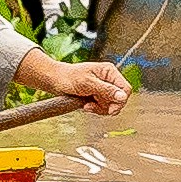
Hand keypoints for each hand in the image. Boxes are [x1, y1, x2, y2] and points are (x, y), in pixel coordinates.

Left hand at [17, 49, 135, 109]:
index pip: (125, 89)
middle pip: (120, 99)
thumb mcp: (88, 84)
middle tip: (94, 108)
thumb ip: (106, 90)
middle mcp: (109, 79)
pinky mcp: (98, 96)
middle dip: (108, 106)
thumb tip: (122, 97)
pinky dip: (96, 109)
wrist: (55, 81)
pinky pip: (103, 107)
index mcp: (109, 71)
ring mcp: (104, 88)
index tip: (110, 110)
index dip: (120, 101)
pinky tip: (86, 106)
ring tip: (87, 106)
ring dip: (100, 109)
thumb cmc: (69, 78)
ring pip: (112, 105)